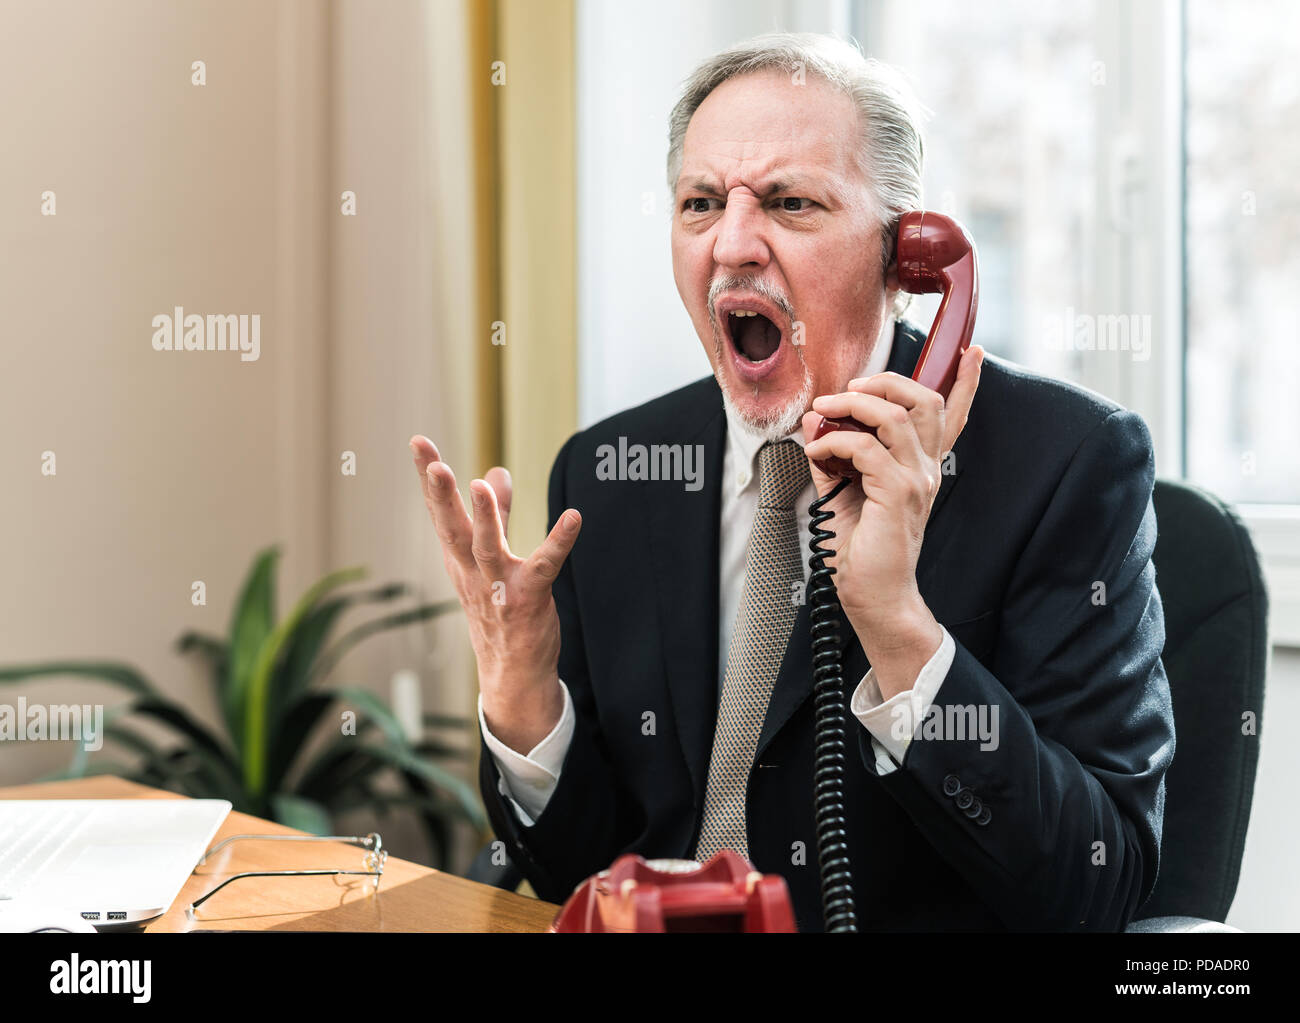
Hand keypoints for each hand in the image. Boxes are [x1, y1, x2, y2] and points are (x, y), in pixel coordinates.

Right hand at [410, 435, 580, 753]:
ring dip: (486, 517)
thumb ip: (496, 513)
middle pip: (452, 529)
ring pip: (487, 549)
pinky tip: (573, 518)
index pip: (440, 512)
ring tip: (483, 485)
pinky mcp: (528, 599)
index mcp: (458, 559)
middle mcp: (471, 572)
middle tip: (434, 463)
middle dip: (440, 495)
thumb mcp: (489, 558)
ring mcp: (498, 587)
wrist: (512, 672)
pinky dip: (559, 541)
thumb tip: (496, 471)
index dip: (428, 478)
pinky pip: (545, 566)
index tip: (418, 442)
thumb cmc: (499, 609)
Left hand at [801, 345, 983, 696]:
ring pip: (897, 416)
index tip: (971, 351)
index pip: (952, 417)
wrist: (872, 595)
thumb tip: (817, 418)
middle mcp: (927, 469)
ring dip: (853, 405)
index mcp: (920, 466)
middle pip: (926, 400)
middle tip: (848, 389)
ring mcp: (917, 479)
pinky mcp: (899, 492)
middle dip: (885, 382)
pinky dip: (835, 441)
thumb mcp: (841, 490)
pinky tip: (817, 452)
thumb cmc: (860, 549)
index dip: (966, 382)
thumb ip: (833, 453)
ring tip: (823, 412)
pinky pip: (866, 447)